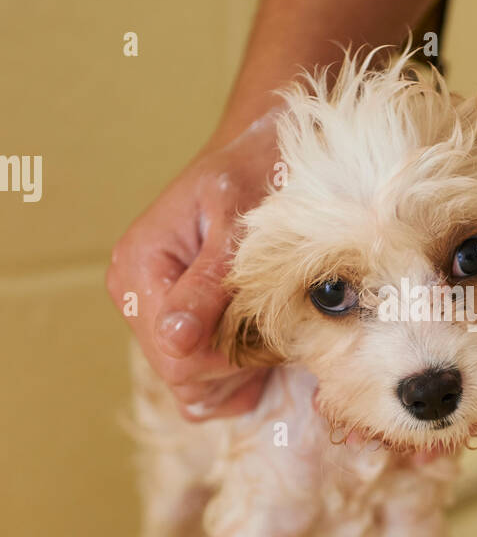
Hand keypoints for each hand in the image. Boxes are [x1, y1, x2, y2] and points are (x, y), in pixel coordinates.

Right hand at [106, 115, 279, 420]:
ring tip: (273, 329)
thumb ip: (209, 282)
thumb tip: (176, 340)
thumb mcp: (237, 222)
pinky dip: (236, 375)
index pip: (177, 357)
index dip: (230, 357)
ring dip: (239, 372)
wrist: (260, 151)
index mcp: (139, 268)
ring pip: (193, 386)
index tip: (272, 327)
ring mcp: (154, 312)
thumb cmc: (254, 174)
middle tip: (281, 325)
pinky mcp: (178, 321)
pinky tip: (263, 343)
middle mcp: (135, 295)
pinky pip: (200, 380)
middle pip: (183, 377)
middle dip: (238, 363)